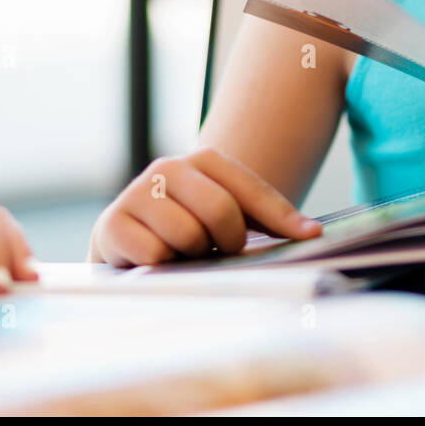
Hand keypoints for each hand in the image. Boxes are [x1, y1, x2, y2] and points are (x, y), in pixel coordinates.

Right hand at [89, 147, 321, 266]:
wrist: (131, 239)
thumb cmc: (191, 227)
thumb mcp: (229, 214)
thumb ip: (267, 218)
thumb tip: (312, 233)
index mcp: (205, 160)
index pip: (252, 190)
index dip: (282, 218)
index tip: (310, 237)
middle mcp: (169, 168)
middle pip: (220, 211)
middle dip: (228, 241)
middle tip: (220, 250)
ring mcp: (137, 193)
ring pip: (186, 235)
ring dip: (193, 256)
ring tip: (185, 253)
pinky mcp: (111, 223)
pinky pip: (154, 254)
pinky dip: (163, 266)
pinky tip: (158, 260)